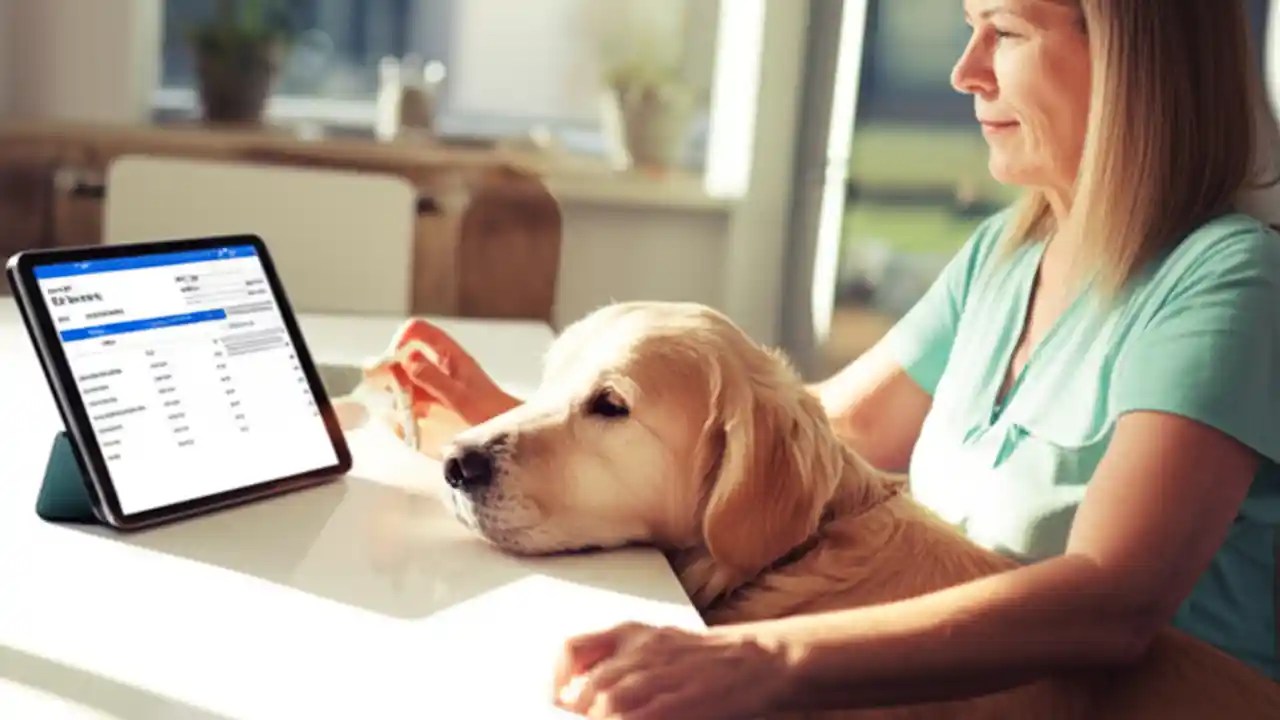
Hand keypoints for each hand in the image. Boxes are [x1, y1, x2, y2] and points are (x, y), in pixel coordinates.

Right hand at [365, 318, 520, 425]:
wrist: (509, 430)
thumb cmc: (490, 412)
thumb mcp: (460, 396)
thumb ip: (434, 378)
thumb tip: (408, 357)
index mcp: (451, 354)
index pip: (418, 330)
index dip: (401, 340)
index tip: (394, 364)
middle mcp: (443, 362)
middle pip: (407, 353)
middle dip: (393, 368)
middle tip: (388, 388)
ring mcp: (440, 379)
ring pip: (408, 375)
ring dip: (399, 388)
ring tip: (404, 407)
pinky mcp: (439, 397)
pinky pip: (416, 394)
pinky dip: (409, 402)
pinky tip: (413, 416)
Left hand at [553, 622, 793, 719]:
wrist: (763, 658)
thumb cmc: (710, 659)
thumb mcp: (661, 644)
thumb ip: (620, 661)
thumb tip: (576, 693)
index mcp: (633, 632)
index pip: (574, 648)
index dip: (557, 678)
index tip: (557, 698)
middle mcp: (643, 651)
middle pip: (588, 689)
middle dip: (578, 714)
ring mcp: (662, 677)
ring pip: (608, 705)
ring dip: (599, 719)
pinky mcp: (681, 702)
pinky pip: (636, 718)